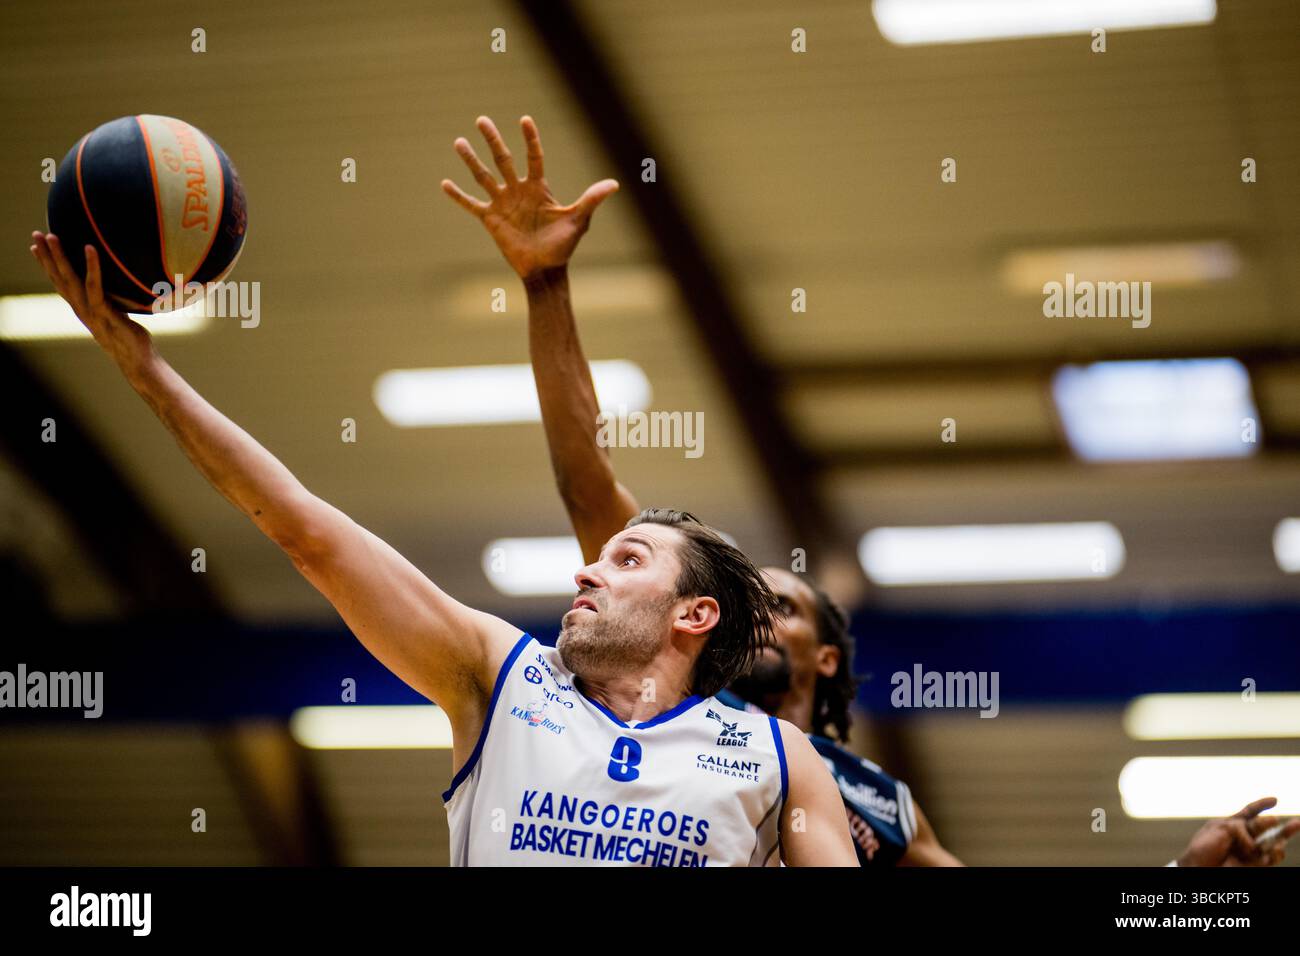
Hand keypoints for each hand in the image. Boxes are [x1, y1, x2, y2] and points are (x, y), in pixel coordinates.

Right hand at [30, 232, 155, 373]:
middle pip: (58, 279)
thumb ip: (111, 302)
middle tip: (36, 234)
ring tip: (52, 236)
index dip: (47, 266)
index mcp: (82, 309)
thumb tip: (118, 288)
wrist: (138, 362)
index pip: (60, 283)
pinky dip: (92, 266)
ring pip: (70, 280)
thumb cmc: (131, 339)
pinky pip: (95, 287)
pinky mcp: (104, 314)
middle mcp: (81, 310)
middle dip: (46, 256)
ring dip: (59, 257)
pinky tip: (90, 248)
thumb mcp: (117, 315)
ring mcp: (91, 312)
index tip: (36, 247)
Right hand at [441, 115, 617, 280]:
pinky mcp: (490, 219)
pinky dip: (458, 196)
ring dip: (471, 160)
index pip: (533, 157)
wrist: (545, 269)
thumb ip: (592, 200)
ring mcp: (503, 203)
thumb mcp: (578, 220)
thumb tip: (614, 184)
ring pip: (484, 176)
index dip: (530, 139)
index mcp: (538, 187)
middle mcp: (518, 190)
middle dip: (492, 140)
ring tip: (459, 142)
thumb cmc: (563, 246)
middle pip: (503, 159)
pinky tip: (444, 183)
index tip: (524, 119)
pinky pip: (471, 204)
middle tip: (481, 120)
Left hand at [1176, 797, 1299, 866]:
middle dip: (1276, 823)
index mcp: (1233, 824)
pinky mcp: (1256, 864)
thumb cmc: (1204, 848)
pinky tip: (1277, 848)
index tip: (1275, 800)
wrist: (1200, 868)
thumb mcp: (1218, 829)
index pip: (1249, 812)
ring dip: (1284, 835)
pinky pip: (1272, 857)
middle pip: (1264, 826)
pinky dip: (1276, 853)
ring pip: (1274, 841)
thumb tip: (1254, 840)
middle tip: (1289, 821)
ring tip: (1293, 827)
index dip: (1262, 805)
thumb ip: (1238, 827)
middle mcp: (1244, 836)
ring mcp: (1251, 850)